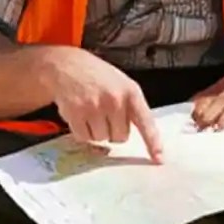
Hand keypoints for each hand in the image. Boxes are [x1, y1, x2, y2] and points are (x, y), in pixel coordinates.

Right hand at [36, 47, 164, 162]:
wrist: (66, 64)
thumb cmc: (96, 75)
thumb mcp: (121, 83)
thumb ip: (131, 106)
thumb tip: (140, 135)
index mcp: (131, 92)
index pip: (146, 122)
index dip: (153, 143)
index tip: (158, 158)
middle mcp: (115, 100)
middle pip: (120, 137)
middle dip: (113, 130)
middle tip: (104, 113)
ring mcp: (95, 107)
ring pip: (101, 139)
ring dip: (96, 130)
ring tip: (90, 110)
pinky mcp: (76, 113)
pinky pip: (84, 137)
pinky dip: (81, 131)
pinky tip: (79, 114)